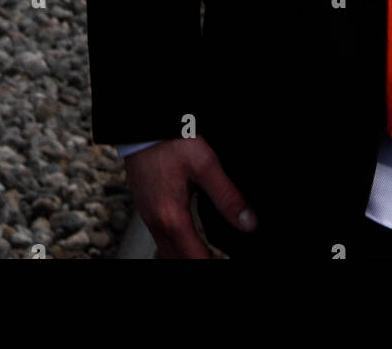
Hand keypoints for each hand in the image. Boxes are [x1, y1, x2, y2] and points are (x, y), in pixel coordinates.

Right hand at [123, 136, 256, 258]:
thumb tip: (248, 223)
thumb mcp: (205, 164)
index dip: (211, 263)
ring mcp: (147, 216)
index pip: (195, 258)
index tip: (225, 261)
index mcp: (172, 216)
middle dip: (197, 263)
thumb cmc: (170, 140)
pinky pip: (160, 239)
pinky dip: (175, 247)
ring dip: (185, 257)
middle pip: (177, 260)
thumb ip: (227, 196)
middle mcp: (156, 222)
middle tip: (215, 259)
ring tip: (205, 255)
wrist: (143, 126)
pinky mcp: (145, 207)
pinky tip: (187, 239)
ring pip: (166, 252)